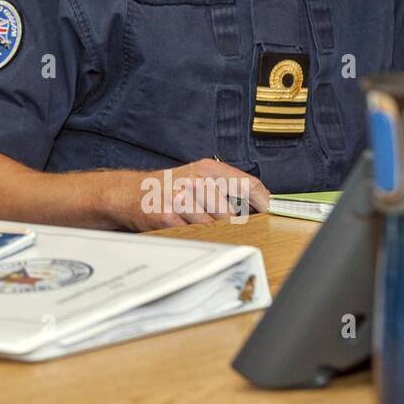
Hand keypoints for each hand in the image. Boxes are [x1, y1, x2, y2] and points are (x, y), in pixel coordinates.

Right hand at [102, 158, 270, 230]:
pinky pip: (195, 234)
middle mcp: (196, 180)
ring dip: (208, 231)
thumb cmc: (169, 188)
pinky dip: (191, 234)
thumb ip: (226, 188)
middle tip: (213, 222)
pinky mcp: (170, 216)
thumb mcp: (198, 177)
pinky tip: (180, 225)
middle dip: (228, 224)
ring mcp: (182, 198)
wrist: (130, 193)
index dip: (265, 202)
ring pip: (215, 227)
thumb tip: (261, 207)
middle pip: (233, 213)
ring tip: (191, 221)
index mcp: (208, 169)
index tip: (274, 213)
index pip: (249, 184)